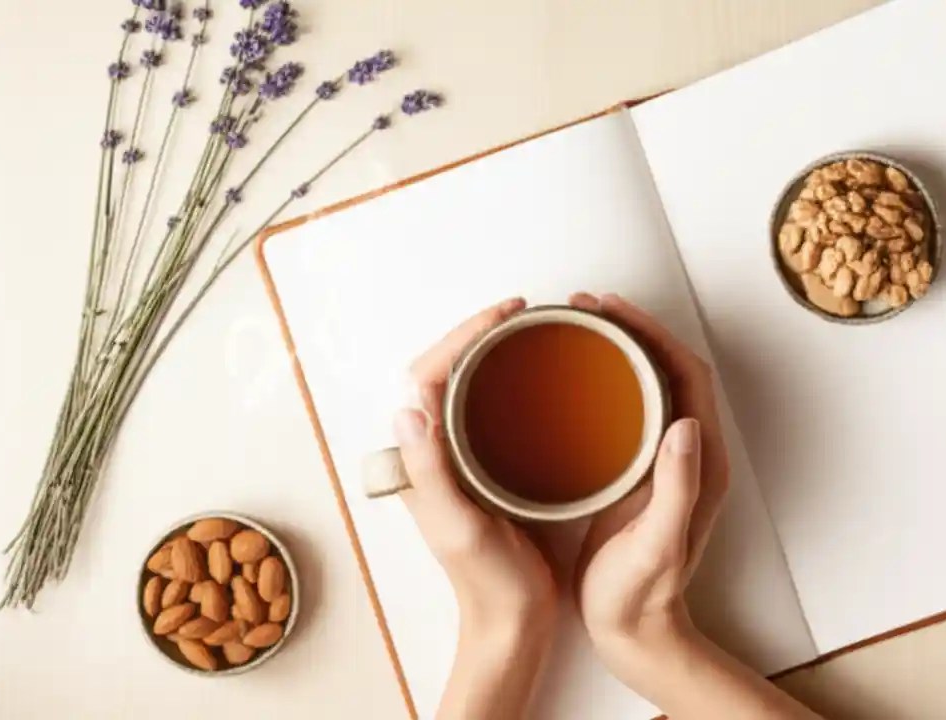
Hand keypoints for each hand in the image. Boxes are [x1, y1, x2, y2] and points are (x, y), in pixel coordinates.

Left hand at [396, 297, 556, 718]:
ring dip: (490, 353)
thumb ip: (430, 472)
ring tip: (527, 331)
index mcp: (420, 460)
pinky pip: (489, 412)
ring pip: (466, 388)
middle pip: (443, 371)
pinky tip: (537, 379)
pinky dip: (508, 384)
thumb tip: (408, 408)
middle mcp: (434, 454)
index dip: (461, 336)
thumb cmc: (487, 583)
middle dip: (476, 333)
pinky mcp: (487, 471)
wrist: (511, 623)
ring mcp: (460, 462)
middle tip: (519, 312)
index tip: (502, 316)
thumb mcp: (458, 527)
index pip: (427, 376)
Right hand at [567, 292, 730, 648]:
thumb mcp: (656, 542)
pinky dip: (607, 382)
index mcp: (701, 459)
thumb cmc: (640, 593)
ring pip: (650, 385)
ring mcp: (666, 461)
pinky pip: (631, 409)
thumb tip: (686, 422)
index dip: (654, 334)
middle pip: (670, 369)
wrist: (634, 631)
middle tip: (587, 306)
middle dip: (634, 330)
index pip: (688, 374)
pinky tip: (573, 380)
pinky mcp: (640, 473)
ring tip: (578, 329)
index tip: (612, 310)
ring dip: (620, 351)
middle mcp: (690, 452)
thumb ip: (676, 486)